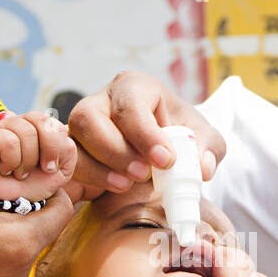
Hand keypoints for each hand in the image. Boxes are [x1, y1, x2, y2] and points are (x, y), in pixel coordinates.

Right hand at [0, 111, 77, 211]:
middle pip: (43, 121)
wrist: (10, 203)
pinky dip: (12, 161)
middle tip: (42, 169)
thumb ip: (67, 151)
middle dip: (48, 150)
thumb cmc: (32, 185)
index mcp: (38, 127)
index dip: (58, 145)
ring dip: (28, 160)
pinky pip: (9, 142)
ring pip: (27, 132)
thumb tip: (63, 136)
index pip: (55, 122)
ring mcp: (2, 128)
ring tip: (20, 172)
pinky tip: (6, 169)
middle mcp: (20, 123)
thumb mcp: (59, 171)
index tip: (51, 168)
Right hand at [66, 72, 225, 195]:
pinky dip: (85, 178)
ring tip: (126, 184)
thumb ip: (209, 148)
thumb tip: (203, 167)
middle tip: (141, 174)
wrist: (163, 152)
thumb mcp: (203, 138)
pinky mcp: (73, 150)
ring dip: (98, 167)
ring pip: (73, 140)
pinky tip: (109, 189)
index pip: (130, 104)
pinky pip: (67, 162)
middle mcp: (102, 100)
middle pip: (89, 117)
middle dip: (115, 150)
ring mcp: (82, 126)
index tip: (166, 160)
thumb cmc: (180, 137)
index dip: (145, 134)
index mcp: (135, 87)